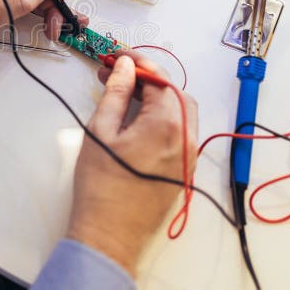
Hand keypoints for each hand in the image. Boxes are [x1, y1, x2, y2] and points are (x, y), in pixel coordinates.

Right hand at [67, 52, 198, 276]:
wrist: (110, 235)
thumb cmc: (101, 185)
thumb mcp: (101, 131)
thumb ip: (116, 93)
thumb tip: (124, 67)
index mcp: (167, 124)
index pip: (158, 78)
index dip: (138, 61)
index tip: (117, 54)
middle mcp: (186, 138)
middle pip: (174, 93)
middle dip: (148, 77)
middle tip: (117, 72)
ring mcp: (188, 156)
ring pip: (181, 112)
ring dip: (157, 96)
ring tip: (125, 93)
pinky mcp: (184, 170)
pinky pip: (180, 132)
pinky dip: (163, 117)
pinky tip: (138, 117)